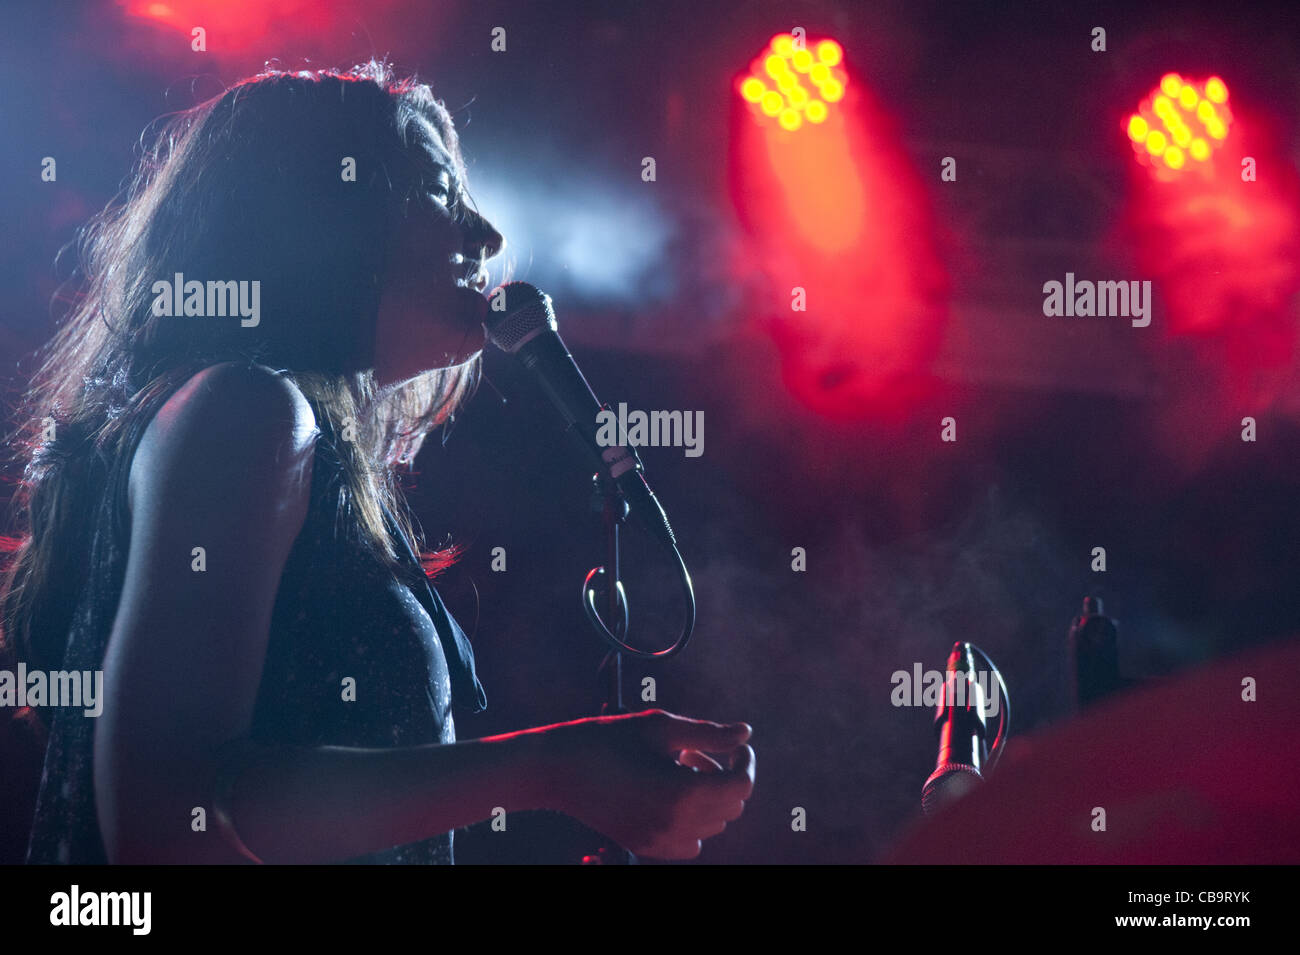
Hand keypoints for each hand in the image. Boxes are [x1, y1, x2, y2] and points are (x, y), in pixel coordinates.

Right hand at [545, 709, 754, 859]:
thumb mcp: (660, 727)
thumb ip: (708, 733)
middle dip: (724, 774)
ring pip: (714, 823)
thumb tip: (745, 733)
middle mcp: (675, 824)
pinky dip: (693, 821)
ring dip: (708, 795)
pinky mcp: (646, 846)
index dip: (746, 761)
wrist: (557, 769)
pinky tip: (670, 795)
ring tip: (676, 768)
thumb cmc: (608, 739)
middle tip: (693, 751)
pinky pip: (691, 842)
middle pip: (731, 805)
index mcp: (682, 792)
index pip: (741, 786)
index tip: (737, 745)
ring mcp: (660, 841)